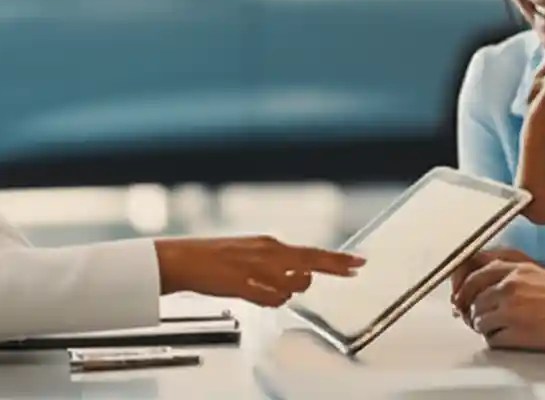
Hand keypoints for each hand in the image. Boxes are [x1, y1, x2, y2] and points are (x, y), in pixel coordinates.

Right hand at [154, 236, 363, 306]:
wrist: (186, 259)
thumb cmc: (215, 257)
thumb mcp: (251, 251)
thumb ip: (274, 261)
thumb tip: (294, 273)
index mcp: (270, 244)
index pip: (311, 252)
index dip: (337, 259)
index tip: (358, 261)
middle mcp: (268, 253)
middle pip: (312, 263)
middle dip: (334, 267)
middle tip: (355, 269)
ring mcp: (258, 269)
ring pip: (292, 286)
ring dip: (287, 291)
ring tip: (265, 287)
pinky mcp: (245, 284)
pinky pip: (271, 299)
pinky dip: (270, 301)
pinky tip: (257, 295)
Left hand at [457, 261, 544, 351]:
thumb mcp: (538, 273)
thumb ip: (511, 273)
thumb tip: (484, 284)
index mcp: (516, 268)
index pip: (475, 272)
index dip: (464, 286)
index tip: (462, 295)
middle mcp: (509, 285)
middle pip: (472, 298)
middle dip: (471, 308)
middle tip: (473, 317)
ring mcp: (510, 309)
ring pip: (478, 319)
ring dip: (484, 326)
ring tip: (497, 328)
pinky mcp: (515, 333)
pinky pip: (491, 338)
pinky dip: (495, 340)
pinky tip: (507, 337)